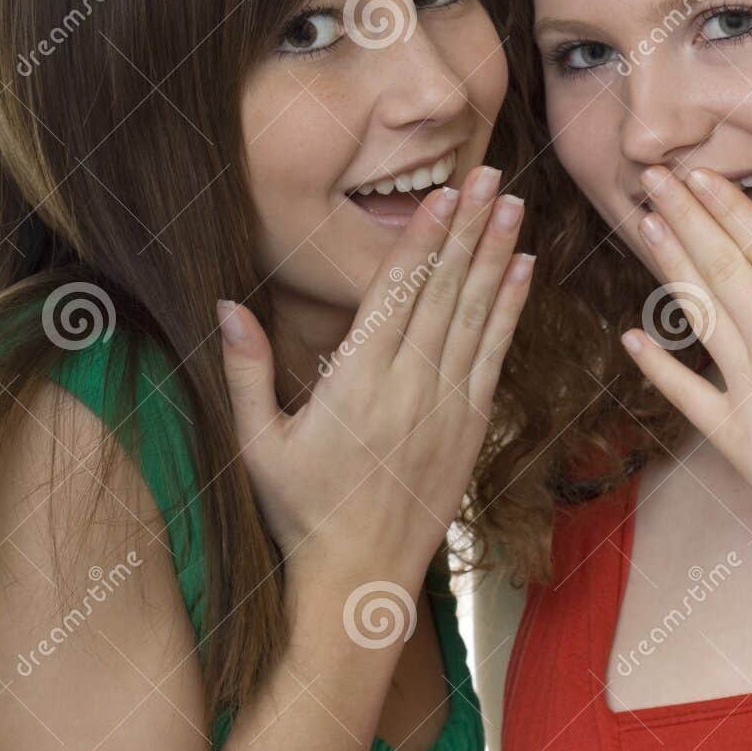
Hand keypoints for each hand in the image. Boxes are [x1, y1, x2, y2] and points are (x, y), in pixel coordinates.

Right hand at [216, 166, 533, 587]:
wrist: (361, 575)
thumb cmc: (302, 510)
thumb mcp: (257, 443)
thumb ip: (246, 371)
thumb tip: (226, 305)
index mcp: (355, 381)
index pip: (394, 291)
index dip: (421, 237)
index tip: (442, 194)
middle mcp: (407, 386)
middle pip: (443, 291)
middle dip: (468, 228)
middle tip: (490, 175)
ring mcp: (444, 406)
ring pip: (476, 316)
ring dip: (497, 257)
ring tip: (513, 206)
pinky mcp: (469, 429)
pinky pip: (494, 356)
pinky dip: (511, 310)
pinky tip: (525, 272)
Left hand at [620, 165, 751, 571]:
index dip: (731, 209)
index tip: (701, 175)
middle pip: (724, 271)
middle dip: (687, 220)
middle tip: (653, 178)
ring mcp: (746, 392)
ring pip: (699, 317)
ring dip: (669, 269)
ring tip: (642, 225)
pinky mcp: (729, 434)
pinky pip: (683, 394)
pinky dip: (656, 366)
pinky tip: (630, 337)